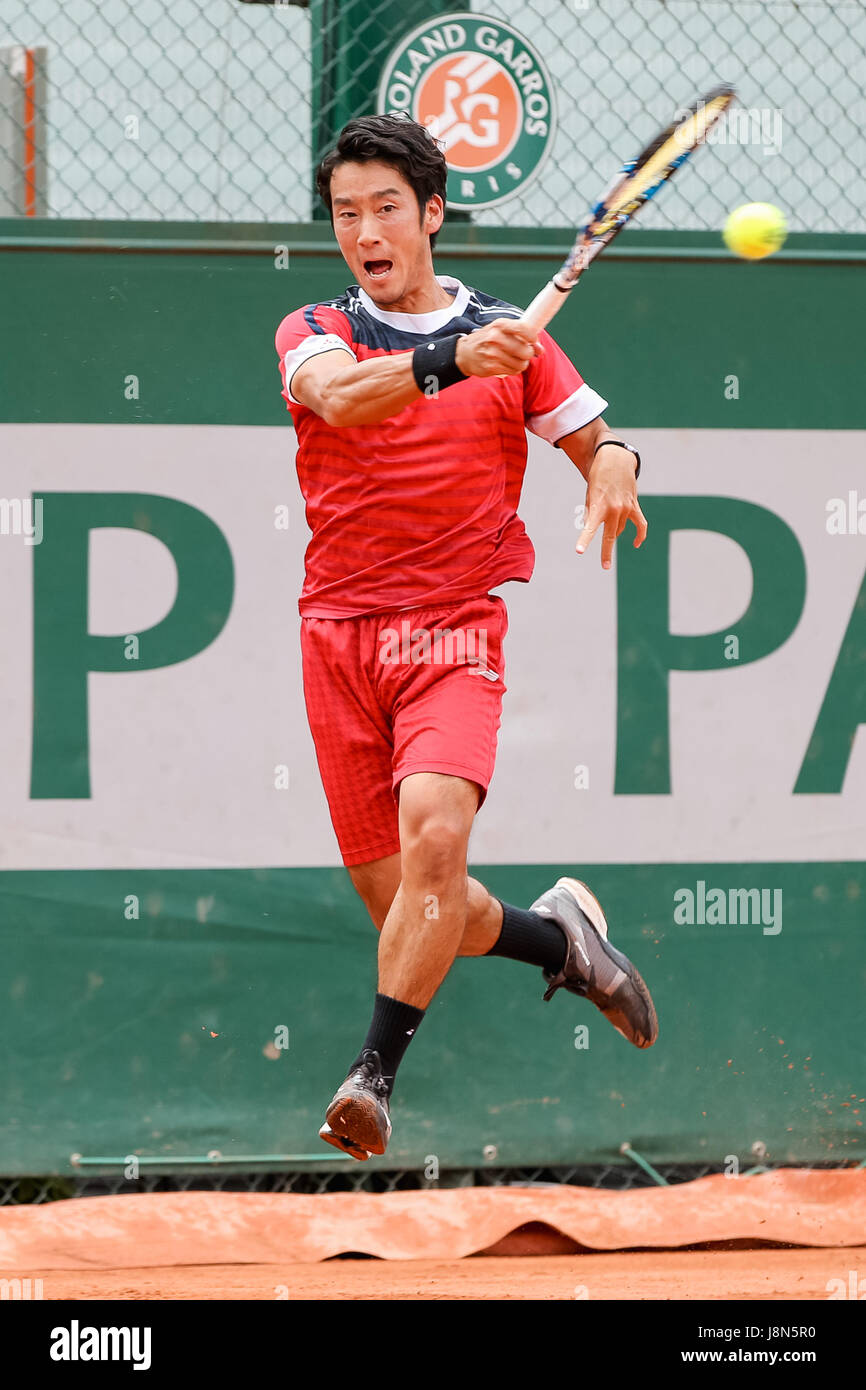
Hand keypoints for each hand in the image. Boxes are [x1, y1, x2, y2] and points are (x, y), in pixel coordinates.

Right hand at [455, 319, 542, 377]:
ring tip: (515, 359)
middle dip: (528, 353)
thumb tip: (540, 349)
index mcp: (500, 325)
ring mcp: (493, 354)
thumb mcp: (502, 330)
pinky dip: (514, 369)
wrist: (466, 353)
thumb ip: (521, 336)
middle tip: (524, 353)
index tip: (533, 341)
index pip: (525, 330)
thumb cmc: (488, 339)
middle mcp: (496, 338)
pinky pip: (513, 371)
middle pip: (525, 351)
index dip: (533, 337)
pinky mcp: (491, 367)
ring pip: (521, 364)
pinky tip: (507, 364)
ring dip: (522, 363)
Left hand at [576, 443, 647, 568]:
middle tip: (605, 566)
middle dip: (607, 552)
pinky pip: (640, 524)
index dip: (584, 540)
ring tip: (607, 522)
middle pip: (610, 536)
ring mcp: (626, 508)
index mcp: (599, 505)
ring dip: (613, 531)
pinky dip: (639, 535)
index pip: (590, 527)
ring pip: (620, 529)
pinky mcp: (635, 506)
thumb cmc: (598, 479)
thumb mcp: (589, 495)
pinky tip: (636, 544)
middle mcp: (614, 509)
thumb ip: (591, 514)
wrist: (615, 461)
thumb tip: (593, 530)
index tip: (579, 551)